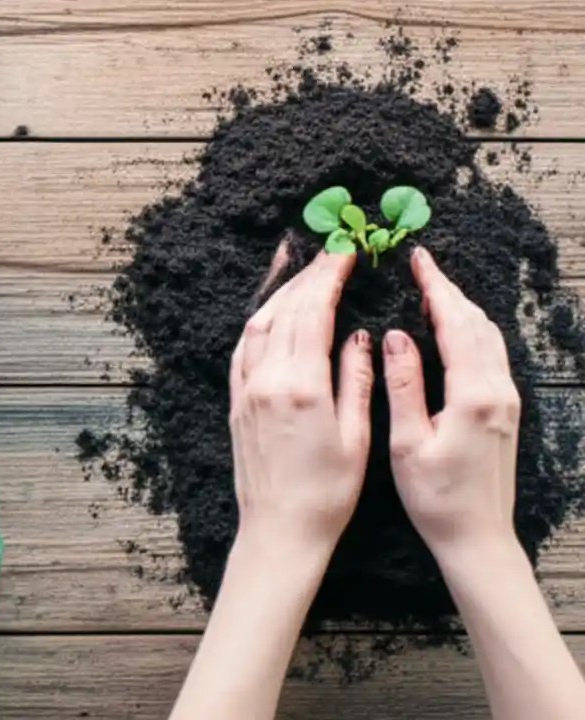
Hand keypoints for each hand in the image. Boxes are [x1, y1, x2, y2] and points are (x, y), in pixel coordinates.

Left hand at [229, 250, 373, 552]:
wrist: (279, 531)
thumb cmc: (327, 493)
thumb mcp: (357, 437)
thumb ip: (356, 380)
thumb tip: (359, 336)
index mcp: (302, 387)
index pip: (313, 314)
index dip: (328, 277)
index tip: (344, 253)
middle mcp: (267, 382)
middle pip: (284, 312)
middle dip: (307, 277)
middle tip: (327, 252)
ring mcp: (246, 392)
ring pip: (257, 326)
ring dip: (279, 293)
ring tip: (297, 267)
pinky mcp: (236, 405)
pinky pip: (243, 350)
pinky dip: (258, 323)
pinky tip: (270, 314)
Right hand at [383, 247, 520, 557]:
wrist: (478, 538)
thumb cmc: (436, 498)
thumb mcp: (408, 442)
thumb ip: (404, 384)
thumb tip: (397, 336)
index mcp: (473, 395)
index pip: (455, 325)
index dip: (436, 287)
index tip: (418, 259)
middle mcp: (498, 392)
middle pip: (477, 324)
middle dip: (449, 291)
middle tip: (420, 267)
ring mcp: (506, 401)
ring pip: (487, 338)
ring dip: (461, 309)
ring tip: (431, 291)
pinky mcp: (504, 412)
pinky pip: (489, 356)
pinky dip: (469, 332)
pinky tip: (450, 332)